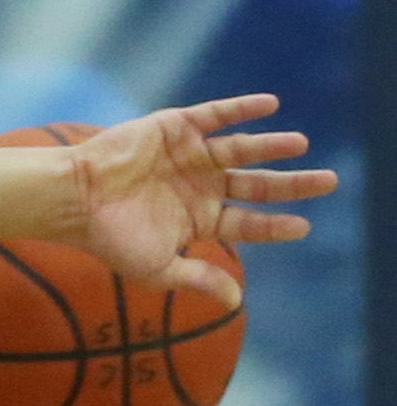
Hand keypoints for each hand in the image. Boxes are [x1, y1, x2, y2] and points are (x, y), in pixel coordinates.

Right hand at [70, 94, 335, 306]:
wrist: (75, 197)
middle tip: (329, 181)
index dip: (276, 225)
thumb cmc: (111, 236)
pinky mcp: (173, 128)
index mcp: (197, 220)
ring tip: (303, 145)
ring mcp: (187, 156)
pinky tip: (271, 105)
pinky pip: (214, 116)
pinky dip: (242, 109)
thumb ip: (199, 280)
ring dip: (272, 146)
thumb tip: (238, 300)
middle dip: (292, 184)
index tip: (304, 227)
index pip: (248, 222)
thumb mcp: (158, 267)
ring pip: (241, 149)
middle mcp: (198, 185)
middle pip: (256, 184)